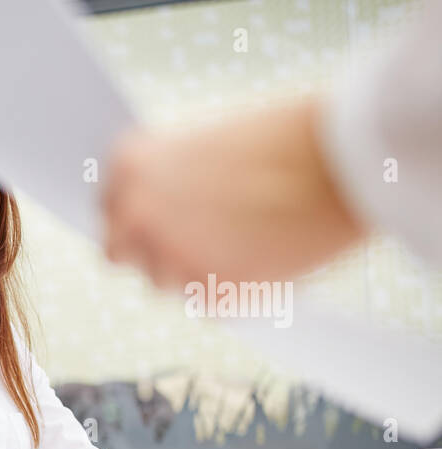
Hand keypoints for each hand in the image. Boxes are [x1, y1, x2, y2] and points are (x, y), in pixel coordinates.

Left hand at [102, 97, 365, 291]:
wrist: (346, 159)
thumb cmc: (289, 140)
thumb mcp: (211, 145)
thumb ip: (172, 181)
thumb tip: (158, 216)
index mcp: (130, 165)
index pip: (108, 205)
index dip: (138, 211)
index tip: (164, 213)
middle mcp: (135, 213)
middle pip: (119, 251)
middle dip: (151, 248)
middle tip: (196, 237)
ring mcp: (167, 257)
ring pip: (163, 282)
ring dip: (193, 270)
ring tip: (246, 239)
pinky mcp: (206, 295)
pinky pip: (206, 303)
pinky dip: (230, 289)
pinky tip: (264, 256)